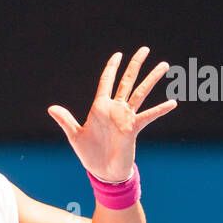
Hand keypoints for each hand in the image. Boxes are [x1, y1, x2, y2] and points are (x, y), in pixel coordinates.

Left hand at [48, 47, 175, 183]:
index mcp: (100, 107)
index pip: (107, 81)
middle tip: (145, 49)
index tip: (118, 54)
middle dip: (135, 65)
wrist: (103, 173)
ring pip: (140, 93)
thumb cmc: (90, 155)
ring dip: (151, 79)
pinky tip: (172, 103)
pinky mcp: (133, 128)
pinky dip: (160, 109)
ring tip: (163, 65)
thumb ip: (65, 120)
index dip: (112, 67)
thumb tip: (50, 108)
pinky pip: (148, 116)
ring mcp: (126, 117)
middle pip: (127, 81)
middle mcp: (115, 109)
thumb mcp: (75, 136)